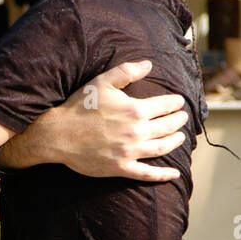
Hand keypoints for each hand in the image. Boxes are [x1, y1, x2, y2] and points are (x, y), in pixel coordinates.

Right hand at [0, 59, 187, 181]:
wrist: (58, 135)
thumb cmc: (79, 107)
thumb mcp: (102, 82)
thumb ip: (127, 71)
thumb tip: (149, 64)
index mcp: (135, 110)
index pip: (165, 105)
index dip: (175, 102)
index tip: (178, 102)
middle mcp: (136, 132)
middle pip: (168, 126)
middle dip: (179, 120)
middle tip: (182, 117)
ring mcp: (130, 152)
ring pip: (162, 148)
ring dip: (175, 141)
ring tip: (180, 137)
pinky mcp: (121, 168)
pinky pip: (147, 173)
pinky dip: (163, 175)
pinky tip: (174, 173)